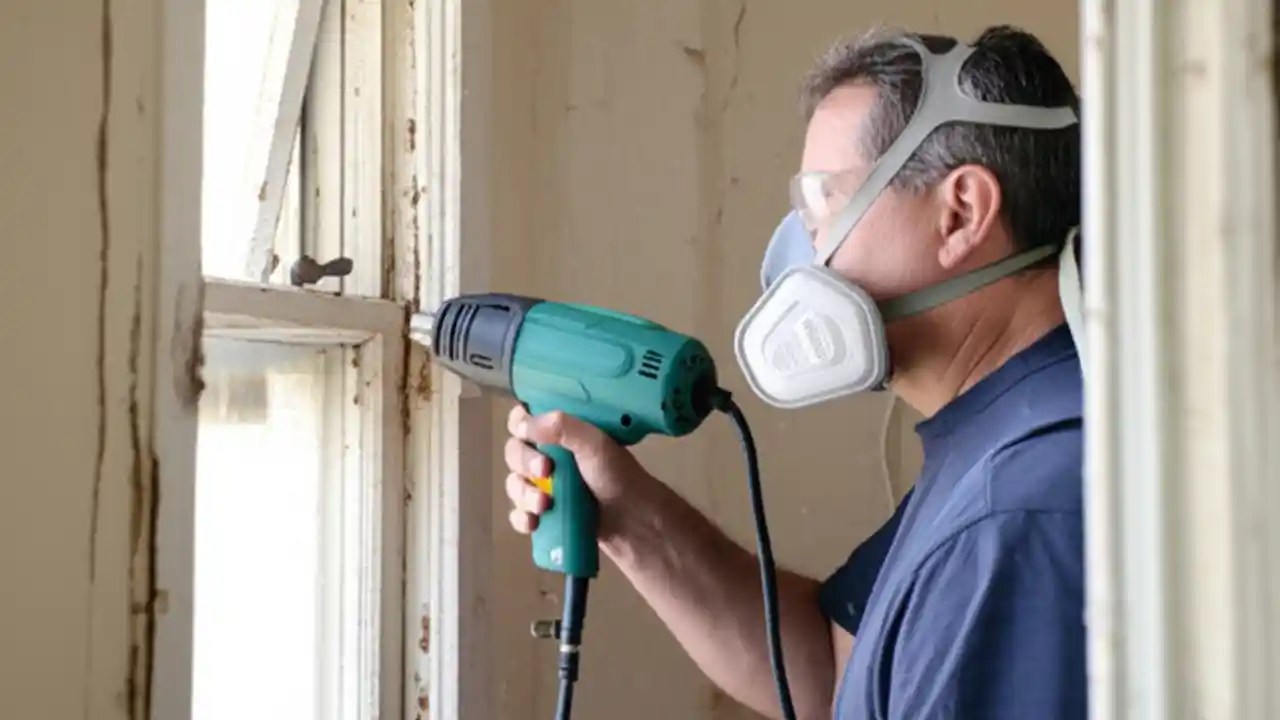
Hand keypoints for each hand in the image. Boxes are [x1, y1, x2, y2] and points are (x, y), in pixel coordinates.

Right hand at [503, 403, 652, 539]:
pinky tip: (533, 523)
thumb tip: (523, 424)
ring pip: (514, 485)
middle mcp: (547, 456)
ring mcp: (545, 486)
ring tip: (543, 505)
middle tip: (545, 471)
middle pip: (514, 453)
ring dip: (523, 495)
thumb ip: (563, 428)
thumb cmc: (618, 475)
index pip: (523, 420)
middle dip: (524, 464)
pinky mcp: (545, 513)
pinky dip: (521, 518)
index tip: (526, 434)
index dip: (519, 425)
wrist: (634, 520)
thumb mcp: (595, 444)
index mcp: (558, 433)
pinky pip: (519, 514)